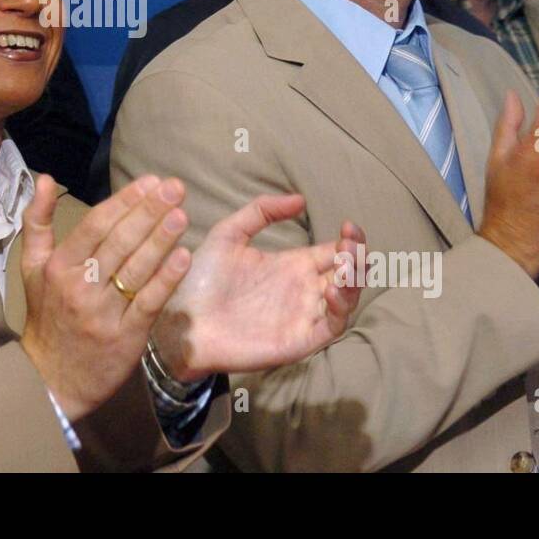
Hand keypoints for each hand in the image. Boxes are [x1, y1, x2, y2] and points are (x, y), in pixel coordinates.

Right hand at [18, 174, 190, 421]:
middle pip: (119, 242)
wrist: (50, 379)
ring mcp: (103, 313)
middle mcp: (80, 286)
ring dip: (161, 240)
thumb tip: (46, 178)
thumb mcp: (31, 267)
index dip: (124, 202)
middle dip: (149, 212)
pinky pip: (148, 303)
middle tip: (175, 187)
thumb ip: (37, 221)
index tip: (150, 182)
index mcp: (59, 266)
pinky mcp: (125, 337)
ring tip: (182, 214)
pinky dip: (166, 279)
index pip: (95, 226)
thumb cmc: (46, 316)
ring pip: (136, 269)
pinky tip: (184, 257)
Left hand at [150, 198, 363, 382]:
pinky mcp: (298, 340)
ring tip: (349, 263)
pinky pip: (331, 327)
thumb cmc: (201, 280)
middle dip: (357, 259)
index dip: (348, 241)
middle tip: (351, 244)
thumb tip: (300, 198)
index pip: (333, 253)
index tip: (348, 226)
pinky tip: (332, 289)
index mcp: (291, 265)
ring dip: (355, 282)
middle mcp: (302, 290)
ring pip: (346, 300)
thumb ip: (261, 211)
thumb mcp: (229, 234)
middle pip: (347, 275)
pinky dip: (341, 310)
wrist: (181, 321)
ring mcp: (302, 316)